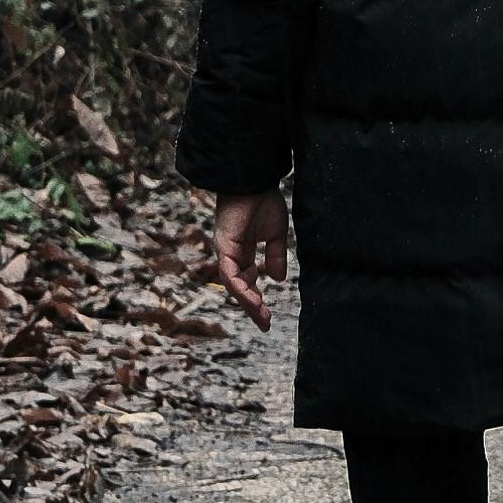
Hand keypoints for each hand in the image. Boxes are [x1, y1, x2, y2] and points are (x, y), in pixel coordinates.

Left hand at [213, 190, 289, 329]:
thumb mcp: (275, 234)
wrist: (254, 180)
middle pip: (240, 287)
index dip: (257, 298)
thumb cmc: (264, 200)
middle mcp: (232, 254)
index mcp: (244, 250)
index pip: (249, 280)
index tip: (268, 316)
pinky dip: (241, 288)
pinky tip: (254, 299)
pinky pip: (230, 274)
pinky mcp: (224, 247)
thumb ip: (275, 256)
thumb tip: (278, 279)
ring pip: (234, 284)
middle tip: (265, 323)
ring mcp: (226, 251)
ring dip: (248, 301)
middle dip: (252, 306)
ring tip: (262, 315)